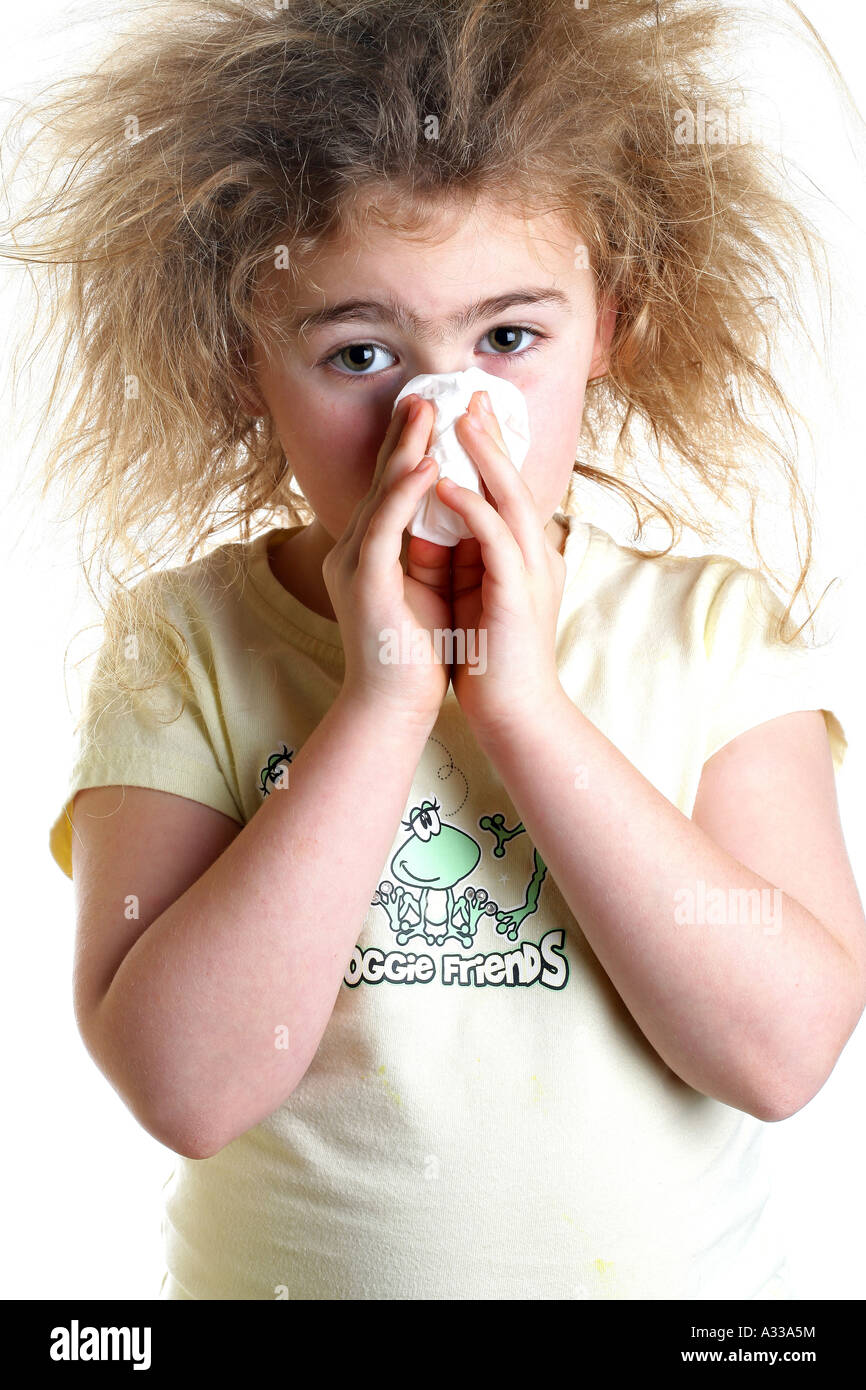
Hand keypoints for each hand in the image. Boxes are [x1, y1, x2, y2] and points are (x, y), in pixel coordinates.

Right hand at [322, 394, 452, 727]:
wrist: (395, 705)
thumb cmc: (418, 654)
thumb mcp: (431, 589)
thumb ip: (434, 551)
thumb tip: (459, 520)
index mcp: (373, 552)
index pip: (394, 490)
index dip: (412, 449)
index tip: (438, 412)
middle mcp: (356, 550)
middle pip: (384, 480)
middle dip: (407, 435)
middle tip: (428, 392)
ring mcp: (355, 563)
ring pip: (382, 494)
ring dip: (407, 450)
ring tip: (429, 411)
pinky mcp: (363, 581)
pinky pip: (386, 526)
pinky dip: (406, 493)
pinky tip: (428, 466)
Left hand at [437, 389, 566, 737]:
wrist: (512, 712)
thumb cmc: (490, 659)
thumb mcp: (475, 594)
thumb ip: (467, 558)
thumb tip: (442, 527)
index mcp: (523, 555)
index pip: (504, 491)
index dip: (487, 451)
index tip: (462, 414)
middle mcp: (534, 555)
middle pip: (513, 482)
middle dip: (490, 438)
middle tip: (468, 395)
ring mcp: (530, 572)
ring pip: (510, 500)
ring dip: (484, 459)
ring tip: (458, 422)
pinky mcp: (517, 594)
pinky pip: (496, 539)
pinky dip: (473, 508)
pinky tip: (447, 485)